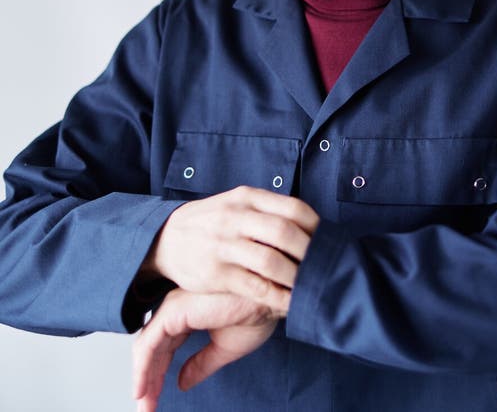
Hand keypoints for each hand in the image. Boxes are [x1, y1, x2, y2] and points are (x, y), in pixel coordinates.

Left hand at [132, 288, 277, 411]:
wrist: (270, 299)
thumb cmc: (255, 314)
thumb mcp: (224, 347)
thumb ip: (201, 364)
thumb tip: (181, 382)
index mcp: (189, 313)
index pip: (165, 347)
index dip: (158, 375)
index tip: (154, 401)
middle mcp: (177, 308)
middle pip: (153, 349)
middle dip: (148, 381)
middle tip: (146, 409)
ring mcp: (174, 307)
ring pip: (147, 347)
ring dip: (144, 378)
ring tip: (144, 405)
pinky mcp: (174, 311)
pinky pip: (149, 344)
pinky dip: (142, 368)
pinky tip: (142, 389)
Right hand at [140, 186, 319, 315]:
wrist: (165, 238)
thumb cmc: (211, 221)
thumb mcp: (236, 202)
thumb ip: (267, 209)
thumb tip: (308, 222)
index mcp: (246, 198)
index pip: (292, 208)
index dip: (315, 226)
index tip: (328, 241)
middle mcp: (236, 218)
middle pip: (284, 233)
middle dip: (310, 253)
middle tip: (325, 267)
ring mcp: (224, 245)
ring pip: (271, 261)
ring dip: (296, 277)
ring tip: (312, 286)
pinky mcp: (216, 274)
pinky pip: (255, 287)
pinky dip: (277, 296)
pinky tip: (290, 302)